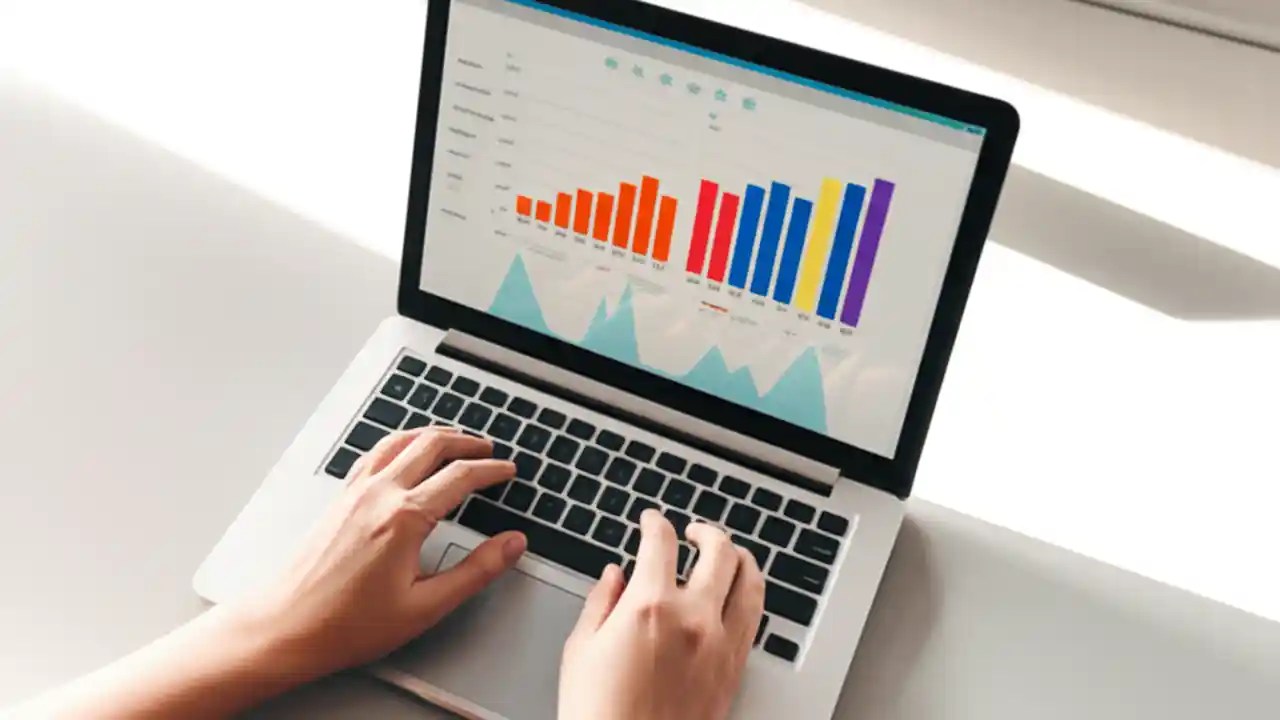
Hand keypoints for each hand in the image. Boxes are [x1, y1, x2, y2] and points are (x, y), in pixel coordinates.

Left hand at [234, 427, 526, 678]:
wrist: (285, 628)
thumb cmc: (347, 625)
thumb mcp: (426, 606)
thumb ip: (476, 571)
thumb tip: (511, 544)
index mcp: (404, 518)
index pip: (461, 476)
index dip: (492, 471)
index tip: (507, 471)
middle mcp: (379, 494)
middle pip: (431, 444)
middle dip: (467, 442)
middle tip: (488, 450)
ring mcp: (354, 492)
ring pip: (400, 440)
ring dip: (433, 435)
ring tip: (454, 440)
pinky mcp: (339, 499)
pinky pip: (375, 453)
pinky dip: (400, 443)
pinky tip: (404, 452)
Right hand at [559, 511, 764, 719]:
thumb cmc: (598, 716)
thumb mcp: (580, 650)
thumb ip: (601, 602)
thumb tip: (614, 576)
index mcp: (650, 606)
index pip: (661, 542)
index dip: (654, 522)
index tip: (651, 522)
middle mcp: (694, 619)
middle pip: (718, 550)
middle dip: (705, 531)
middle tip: (693, 531)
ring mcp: (720, 644)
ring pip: (749, 581)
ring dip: (739, 558)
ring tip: (728, 554)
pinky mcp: (734, 670)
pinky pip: (753, 618)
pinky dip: (747, 595)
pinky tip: (736, 595)